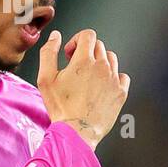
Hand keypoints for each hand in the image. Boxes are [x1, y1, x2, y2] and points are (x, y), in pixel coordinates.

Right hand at [37, 29, 129, 149]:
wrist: (77, 131)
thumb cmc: (61, 107)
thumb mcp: (45, 78)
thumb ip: (48, 52)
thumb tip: (55, 36)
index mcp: (83, 61)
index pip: (88, 35)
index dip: (76, 40)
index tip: (70, 54)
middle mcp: (102, 67)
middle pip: (99, 45)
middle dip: (86, 51)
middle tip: (77, 66)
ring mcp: (113, 79)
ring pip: (111, 58)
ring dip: (100, 62)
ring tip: (89, 76)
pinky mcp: (121, 92)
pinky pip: (122, 75)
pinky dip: (113, 77)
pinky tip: (103, 86)